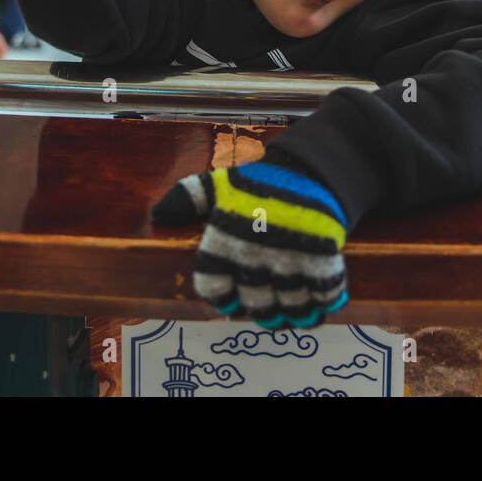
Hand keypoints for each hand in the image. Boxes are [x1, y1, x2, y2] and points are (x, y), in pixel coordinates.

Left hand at [151, 163, 348, 328]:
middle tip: (267, 311)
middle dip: (262, 311)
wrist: (312, 165)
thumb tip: (157, 215)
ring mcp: (290, 253)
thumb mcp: (219, 184)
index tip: (232, 301)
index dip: (223, 298)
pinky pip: (323, 292)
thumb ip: (189, 199)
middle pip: (255, 303)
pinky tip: (321, 303)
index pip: (213, 287)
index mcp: (224, 235)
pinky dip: (324, 303)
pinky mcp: (323, 253)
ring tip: (294, 314)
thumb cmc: (260, 181)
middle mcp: (254, 250)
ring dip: (293, 314)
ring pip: (291, 304)